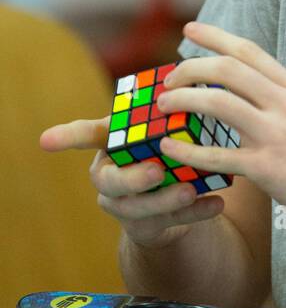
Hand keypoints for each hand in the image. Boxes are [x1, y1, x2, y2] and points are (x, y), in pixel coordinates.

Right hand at [39, 114, 225, 248]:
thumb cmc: (162, 147)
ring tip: (190, 190)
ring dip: (166, 199)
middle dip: (133, 178)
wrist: (172, 198)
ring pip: (139, 209)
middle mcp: (111, 177)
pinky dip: (196, 213)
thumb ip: (165, 109)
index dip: (67, 138)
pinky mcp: (150, 228)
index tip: (47, 141)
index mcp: (111, 145)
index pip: (85, 137)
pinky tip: (216, 202)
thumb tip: (186, 79)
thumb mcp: (161, 126)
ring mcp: (126, 206)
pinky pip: (172, 224)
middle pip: (111, 182)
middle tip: (156, 171)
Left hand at [153, 22, 285, 238]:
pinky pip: (217, 154)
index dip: (215, 37)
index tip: (190, 30)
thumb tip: (254, 92)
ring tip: (164, 106)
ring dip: (183, 100)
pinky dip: (187, 149)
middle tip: (169, 80)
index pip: (249, 51)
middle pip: (227, 69)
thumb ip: (285, 101)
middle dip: (190, 68)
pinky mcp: (268, 169)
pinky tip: (169, 148)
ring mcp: (276, 135)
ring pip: (218, 102)